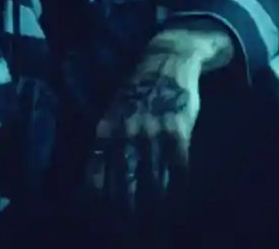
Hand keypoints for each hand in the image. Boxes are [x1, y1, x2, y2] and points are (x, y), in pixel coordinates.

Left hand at [81, 49, 202, 224]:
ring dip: (154, 197)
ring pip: (152, 176)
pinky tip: (180, 192)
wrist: (167, 59)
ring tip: (156, 211)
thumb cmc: (138, 86)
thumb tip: (97, 164)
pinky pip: (178, 165)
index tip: (101, 208)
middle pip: (125, 178)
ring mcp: (153, 131)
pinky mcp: (178, 129)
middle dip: (127, 202)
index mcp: (108, 127)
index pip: (98, 168)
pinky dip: (179, 182)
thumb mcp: (114, 106)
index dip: (99, 193)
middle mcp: (128, 132)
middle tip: (130, 218)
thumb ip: (107, 134)